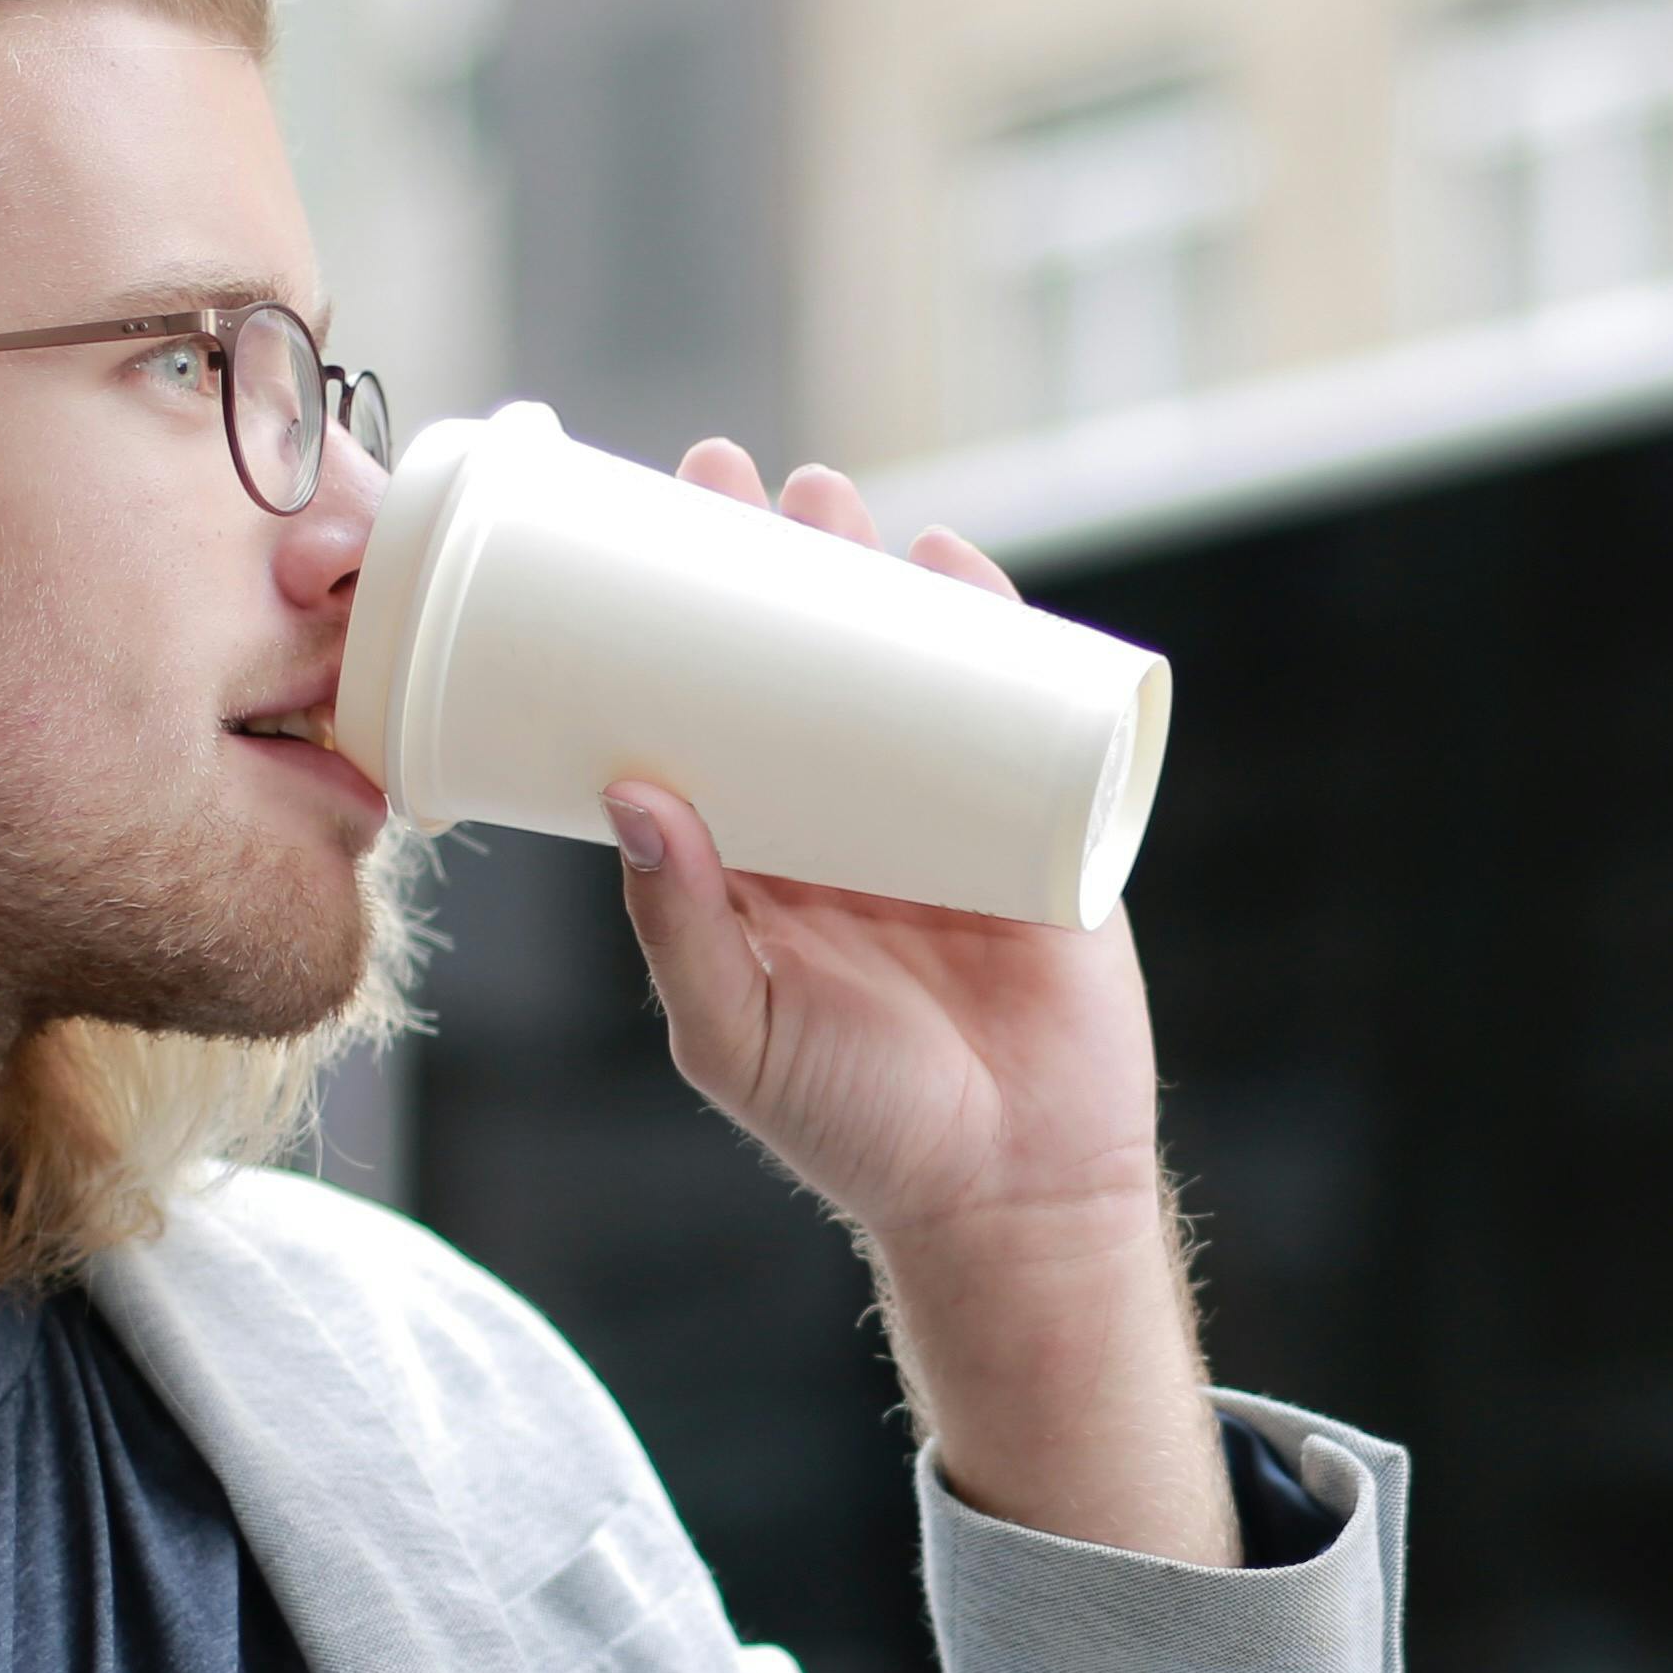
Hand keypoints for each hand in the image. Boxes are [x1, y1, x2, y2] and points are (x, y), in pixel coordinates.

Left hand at [608, 447, 1233, 1565]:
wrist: (1012, 1194)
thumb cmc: (856, 1128)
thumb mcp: (735, 1033)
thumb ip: (679, 924)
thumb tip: (632, 791)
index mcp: (761, 855)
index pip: (709, 706)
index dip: (683, 619)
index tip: (648, 533)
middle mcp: (846, 815)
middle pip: (806, 657)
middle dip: (778, 561)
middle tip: (739, 478)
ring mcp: (947, 811)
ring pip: (908, 663)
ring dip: (877, 572)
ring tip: (837, 503)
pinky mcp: (1041, 823)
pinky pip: (1021, 706)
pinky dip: (998, 632)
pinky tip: (960, 570)